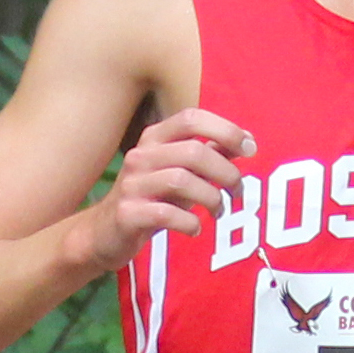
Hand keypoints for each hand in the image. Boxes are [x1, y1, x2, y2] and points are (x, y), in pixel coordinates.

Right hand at [80, 108, 253, 271]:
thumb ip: (210, 155)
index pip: (191, 118)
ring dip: (211, 198)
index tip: (250, 148)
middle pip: (193, 152)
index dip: (225, 129)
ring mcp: (131, 184)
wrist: (103, 234)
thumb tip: (246, 141)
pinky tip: (195, 229)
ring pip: (182, 180)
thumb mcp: (180, 172)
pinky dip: (189, 223)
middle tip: (237, 191)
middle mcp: (141, 155)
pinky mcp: (127, 214)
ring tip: (218, 211)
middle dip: (226, 172)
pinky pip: (166, 214)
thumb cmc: (150, 198)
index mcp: (155, 138)